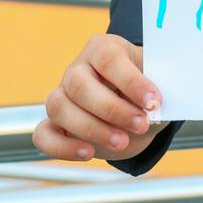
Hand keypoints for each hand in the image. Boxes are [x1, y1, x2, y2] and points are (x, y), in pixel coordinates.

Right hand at [33, 34, 163, 161]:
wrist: (136, 112)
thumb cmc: (146, 93)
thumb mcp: (159, 85)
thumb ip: (158, 91)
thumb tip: (158, 106)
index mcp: (103, 49)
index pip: (108, 58)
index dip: (130, 80)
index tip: (153, 101)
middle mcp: (77, 69)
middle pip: (79, 84)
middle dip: (112, 109)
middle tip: (141, 124)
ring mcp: (61, 95)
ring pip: (59, 107)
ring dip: (91, 128)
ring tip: (122, 142)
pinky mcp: (53, 124)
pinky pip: (43, 135)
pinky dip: (62, 147)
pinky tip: (88, 153)